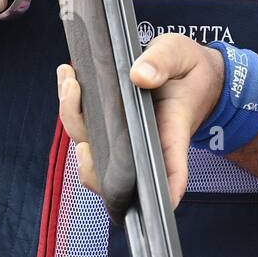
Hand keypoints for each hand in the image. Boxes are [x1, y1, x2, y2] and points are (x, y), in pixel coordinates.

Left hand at [57, 33, 225, 208]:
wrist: (187, 70)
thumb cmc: (189, 68)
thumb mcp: (182, 54)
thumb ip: (163, 63)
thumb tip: (139, 76)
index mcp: (172, 132)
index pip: (170, 169)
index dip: (164, 190)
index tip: (157, 202)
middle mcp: (146, 144)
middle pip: (117, 170)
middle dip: (90, 158)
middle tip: (79, 108)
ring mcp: (126, 139)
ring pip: (93, 149)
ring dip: (73, 118)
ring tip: (70, 81)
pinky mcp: (111, 127)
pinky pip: (86, 127)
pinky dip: (72, 106)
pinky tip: (68, 77)